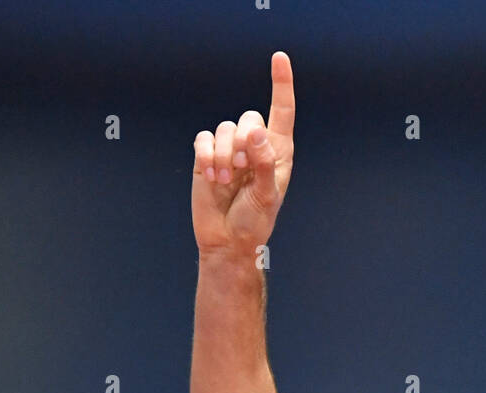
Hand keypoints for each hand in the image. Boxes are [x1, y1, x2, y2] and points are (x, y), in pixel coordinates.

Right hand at [191, 51, 294, 255]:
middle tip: (242, 169)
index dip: (281, 84)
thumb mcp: (267, 195)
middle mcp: (254, 147)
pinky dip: (206, 156)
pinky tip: (211, 176)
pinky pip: (203, 139)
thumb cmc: (254, 222)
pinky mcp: (207, 157)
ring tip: (225, 180)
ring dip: (224, 154)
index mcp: (277, 153)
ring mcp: (229, 151)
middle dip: (243, 142)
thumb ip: (264, 163)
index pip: (282, 112)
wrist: (227, 241)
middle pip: (248, 117)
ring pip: (224, 128)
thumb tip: (257, 132)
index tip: (279, 58)